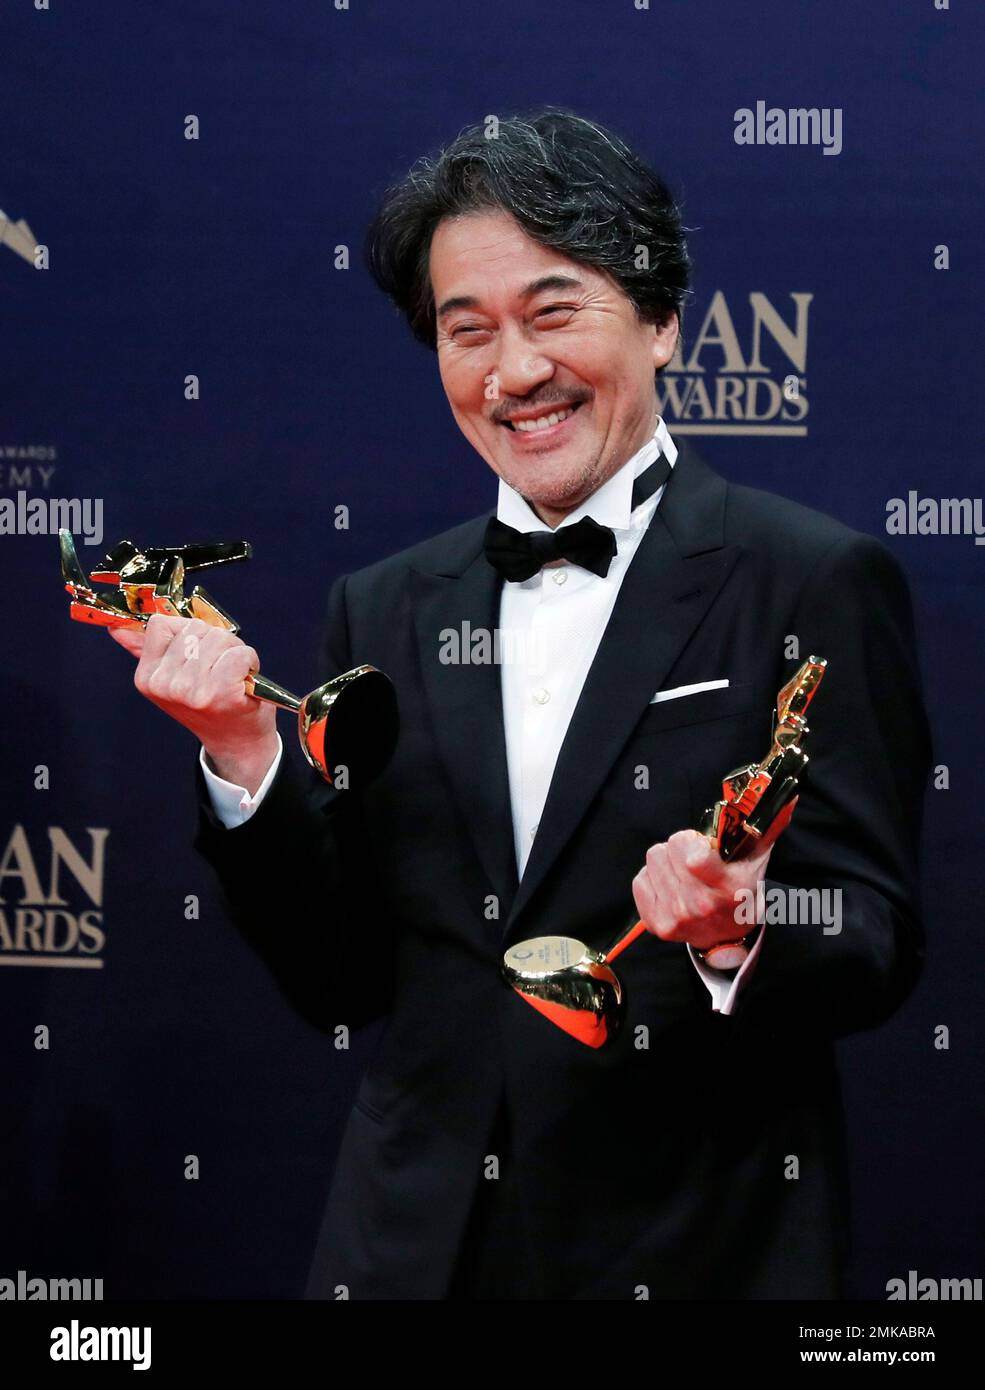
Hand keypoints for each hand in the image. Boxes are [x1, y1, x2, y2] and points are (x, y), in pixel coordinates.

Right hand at [108, 613, 278, 792]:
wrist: (235, 741)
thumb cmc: (208, 703)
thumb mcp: (171, 678)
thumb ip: (145, 650)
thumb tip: (116, 628)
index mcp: (146, 678)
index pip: (162, 624)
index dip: (187, 633)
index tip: (196, 657)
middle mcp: (163, 685)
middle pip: (194, 628)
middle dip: (215, 642)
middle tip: (219, 669)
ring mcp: (190, 690)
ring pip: (218, 637)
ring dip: (234, 651)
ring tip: (232, 676)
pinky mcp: (220, 692)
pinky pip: (239, 652)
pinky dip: (249, 661)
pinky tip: (244, 680)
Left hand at [631, 798, 797, 952]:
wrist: (728, 937)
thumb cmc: (742, 892)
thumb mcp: (758, 860)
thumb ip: (769, 825)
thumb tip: (788, 795)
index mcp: (726, 888)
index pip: (689, 854)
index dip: (690, 842)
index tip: (702, 847)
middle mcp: (699, 906)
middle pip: (663, 850)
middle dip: (678, 849)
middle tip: (694, 861)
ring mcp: (675, 918)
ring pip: (652, 862)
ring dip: (666, 862)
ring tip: (685, 873)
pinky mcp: (657, 925)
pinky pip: (639, 881)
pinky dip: (654, 879)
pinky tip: (672, 886)